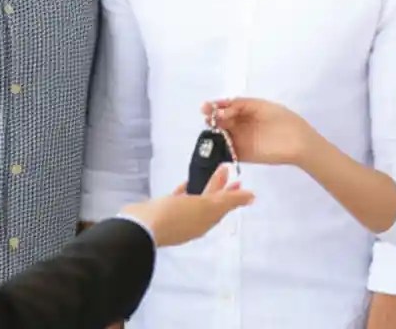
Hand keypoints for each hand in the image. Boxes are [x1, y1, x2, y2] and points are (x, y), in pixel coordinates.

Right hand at [120, 164, 253, 246]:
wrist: (142, 226)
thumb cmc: (176, 216)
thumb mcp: (208, 207)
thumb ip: (229, 200)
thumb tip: (253, 197)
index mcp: (206, 221)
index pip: (223, 205)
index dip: (232, 193)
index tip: (239, 179)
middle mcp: (194, 221)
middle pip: (210, 201)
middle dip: (219, 186)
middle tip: (225, 168)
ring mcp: (178, 217)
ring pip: (195, 199)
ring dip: (203, 186)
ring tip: (207, 172)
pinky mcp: (163, 211)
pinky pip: (179, 199)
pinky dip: (184, 191)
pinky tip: (184, 183)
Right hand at [203, 98, 316, 165]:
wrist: (299, 143)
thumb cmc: (284, 121)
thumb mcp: (262, 107)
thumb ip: (242, 106)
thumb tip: (222, 111)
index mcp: (247, 112)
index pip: (227, 107)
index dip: (217, 106)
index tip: (209, 105)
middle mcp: (242, 125)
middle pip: (222, 120)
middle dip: (213, 116)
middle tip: (208, 115)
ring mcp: (241, 140)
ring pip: (222, 135)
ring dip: (214, 131)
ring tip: (211, 125)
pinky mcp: (243, 155)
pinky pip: (227, 152)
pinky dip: (218, 148)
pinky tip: (213, 142)